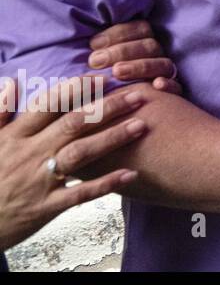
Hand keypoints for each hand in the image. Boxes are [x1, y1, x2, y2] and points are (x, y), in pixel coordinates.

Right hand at [0, 77, 147, 250]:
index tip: (103, 77)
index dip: (77, 88)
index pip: (49, 104)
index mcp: (16, 136)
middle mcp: (30, 154)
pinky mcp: (47, 207)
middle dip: (107, 108)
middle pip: (73, 124)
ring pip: (80, 153)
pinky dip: (106, 183)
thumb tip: (12, 81)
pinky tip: (132, 174)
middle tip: (137, 95)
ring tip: (141, 126)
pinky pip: (81, 193)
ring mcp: (40, 180)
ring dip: (113, 138)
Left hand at [88, 20, 181, 94]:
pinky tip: (156, 86)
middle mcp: (157, 58)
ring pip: (163, 64)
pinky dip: (169, 84)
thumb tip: (85, 44)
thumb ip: (97, 57)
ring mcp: (166, 76)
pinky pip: (177, 87)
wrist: (128, 128)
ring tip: (117, 73)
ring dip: (140, 66)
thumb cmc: (102, 94)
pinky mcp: (174, 95)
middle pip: (150, 45)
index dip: (119, 33)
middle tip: (96, 61)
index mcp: (143, 46)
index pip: (140, 29)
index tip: (93, 44)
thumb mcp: (98, 71)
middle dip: (122, 51)